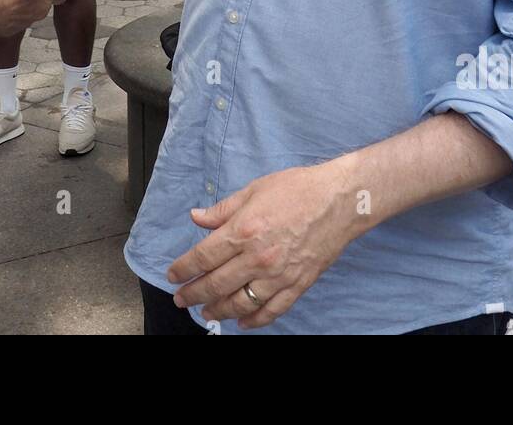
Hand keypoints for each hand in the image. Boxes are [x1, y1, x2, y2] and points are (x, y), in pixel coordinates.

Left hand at [167, 163, 359, 330]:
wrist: (339, 201)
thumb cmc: (297, 189)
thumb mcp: (254, 190)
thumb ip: (223, 210)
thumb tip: (196, 218)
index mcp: (243, 231)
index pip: (203, 257)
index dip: (184, 269)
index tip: (173, 276)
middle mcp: (257, 258)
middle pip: (216, 284)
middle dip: (193, 295)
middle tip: (181, 299)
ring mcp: (277, 275)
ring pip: (240, 303)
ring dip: (219, 311)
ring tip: (206, 312)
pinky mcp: (297, 285)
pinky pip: (271, 311)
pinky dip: (254, 320)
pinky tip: (242, 322)